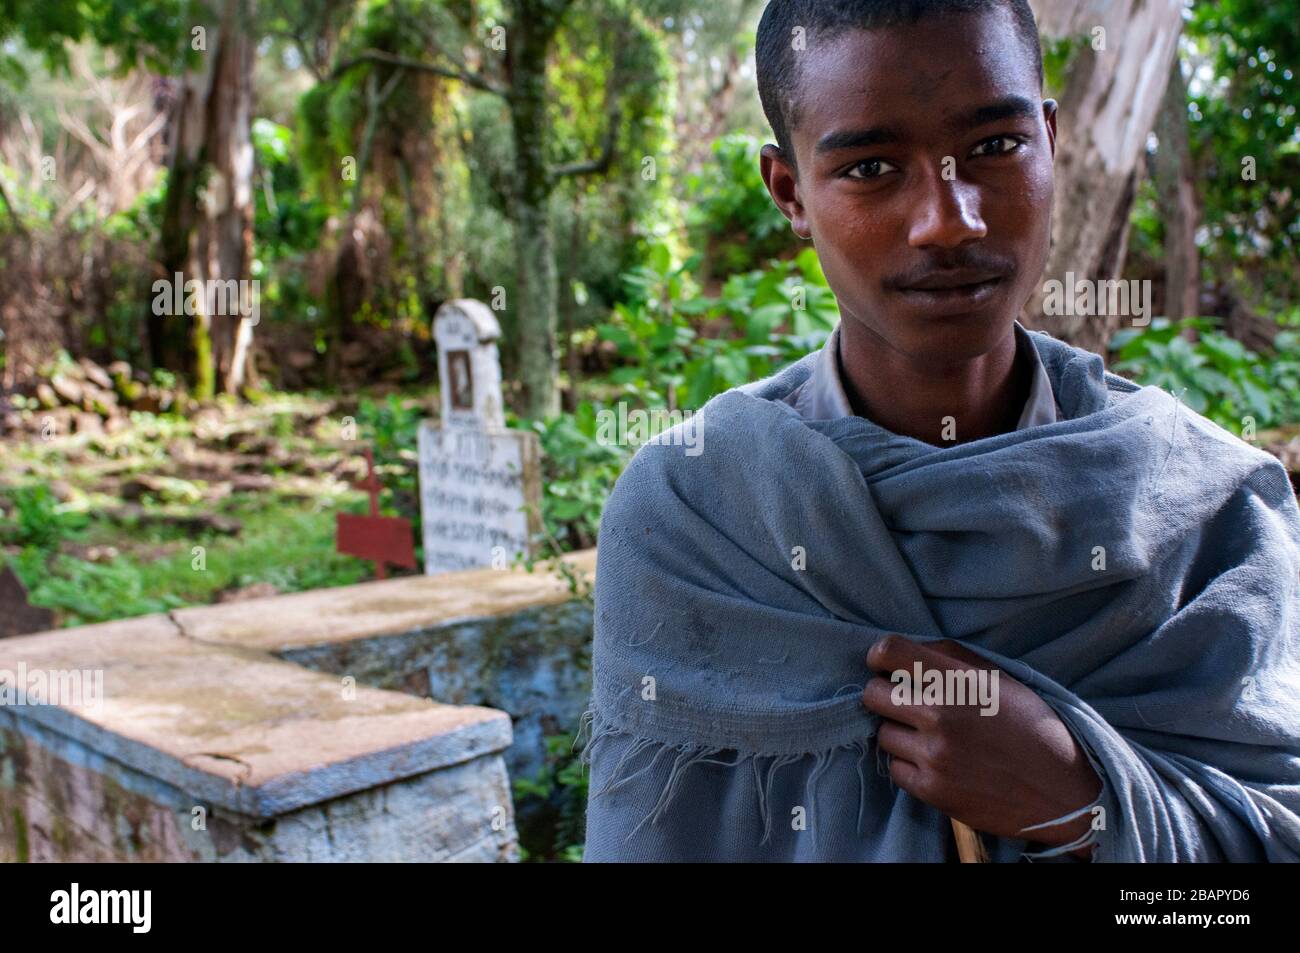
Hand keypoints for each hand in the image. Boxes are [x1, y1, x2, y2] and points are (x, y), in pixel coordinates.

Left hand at [861, 635, 1101, 854]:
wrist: (1063, 791)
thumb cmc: (1032, 728)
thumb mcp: (999, 679)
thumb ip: (950, 658)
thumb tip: (907, 650)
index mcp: (958, 680)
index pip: (888, 651)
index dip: (880, 657)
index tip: (887, 666)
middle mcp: (940, 715)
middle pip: (872, 694)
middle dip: (885, 695)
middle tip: (906, 704)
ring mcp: (934, 755)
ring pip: (883, 733)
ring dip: (900, 733)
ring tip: (932, 737)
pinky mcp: (933, 790)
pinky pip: (895, 769)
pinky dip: (910, 765)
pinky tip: (937, 763)